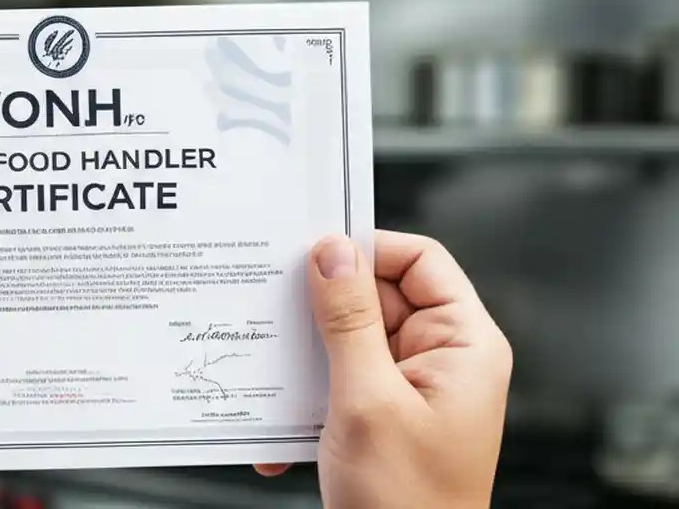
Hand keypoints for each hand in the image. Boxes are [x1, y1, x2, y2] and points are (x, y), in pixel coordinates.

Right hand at [256, 231, 511, 508]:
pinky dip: (304, 398)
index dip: (365, 250)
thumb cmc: (406, 505)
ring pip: (347, 339)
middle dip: (320, 310)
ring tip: (272, 375)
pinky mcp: (380, 415)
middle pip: (375, 297)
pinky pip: (336, 380)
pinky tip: (280, 428)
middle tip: (272, 313)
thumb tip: (332, 251)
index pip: (418, 260)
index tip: (310, 254)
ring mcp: (409, 389)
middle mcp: (440, 360)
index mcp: (462, 345)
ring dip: (305, 358)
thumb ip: (347, 321)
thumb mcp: (367, 401)